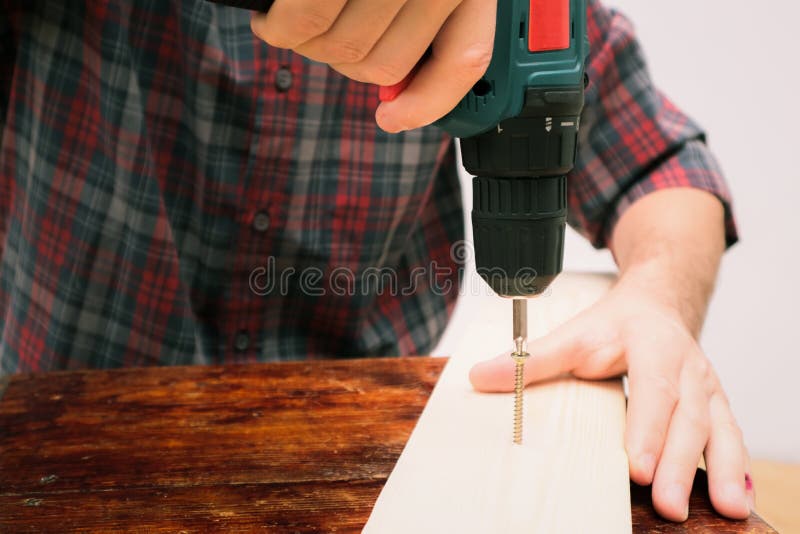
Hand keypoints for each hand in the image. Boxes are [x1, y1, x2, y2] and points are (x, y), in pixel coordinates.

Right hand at [250, 0, 495, 131]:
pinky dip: (283, 29)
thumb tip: (400, 91)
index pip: (464, 60)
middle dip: (341, 59)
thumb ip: (426, 15)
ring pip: (348, 47)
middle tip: (317, 33)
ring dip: (307, 44)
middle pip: (388, 63)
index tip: (391, 119)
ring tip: (291, 18)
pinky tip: (273, 21)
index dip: (426, 104)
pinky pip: (310, 17)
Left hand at [469, 279, 753, 521]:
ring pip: (720, 429)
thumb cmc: (615, 325)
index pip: (653, 388)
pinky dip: (736, 468)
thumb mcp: (573, 335)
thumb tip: (480, 377)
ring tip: (727, 509)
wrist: (659, 305)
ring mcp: (709, 389)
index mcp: (653, 346)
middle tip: (666, 503)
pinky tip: (737, 499)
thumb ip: (531, 360)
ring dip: (723, 470)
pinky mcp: (717, 406)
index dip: (647, 427)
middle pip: (688, 417)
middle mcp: (689, 368)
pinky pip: (731, 437)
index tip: (636, 465)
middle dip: (680, 463)